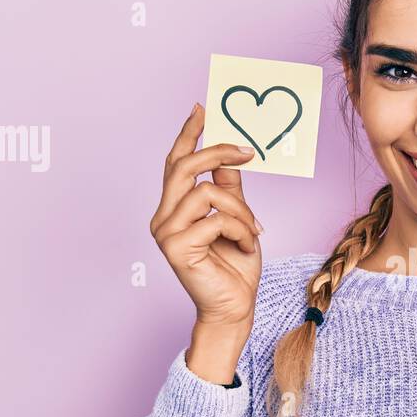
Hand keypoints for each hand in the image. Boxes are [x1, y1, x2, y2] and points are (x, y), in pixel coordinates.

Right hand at [150, 104, 263, 329]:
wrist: (236, 308)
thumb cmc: (235, 266)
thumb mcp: (238, 218)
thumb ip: (229, 189)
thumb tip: (229, 156)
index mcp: (174, 209)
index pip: (175, 163)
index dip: (188, 135)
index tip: (203, 109)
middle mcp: (163, 217)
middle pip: (183, 167)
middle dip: (218, 152)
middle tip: (248, 150)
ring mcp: (165, 233)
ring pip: (206, 193)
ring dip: (240, 209)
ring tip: (254, 230)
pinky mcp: (176, 248)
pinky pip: (215, 219)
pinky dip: (240, 229)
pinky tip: (247, 244)